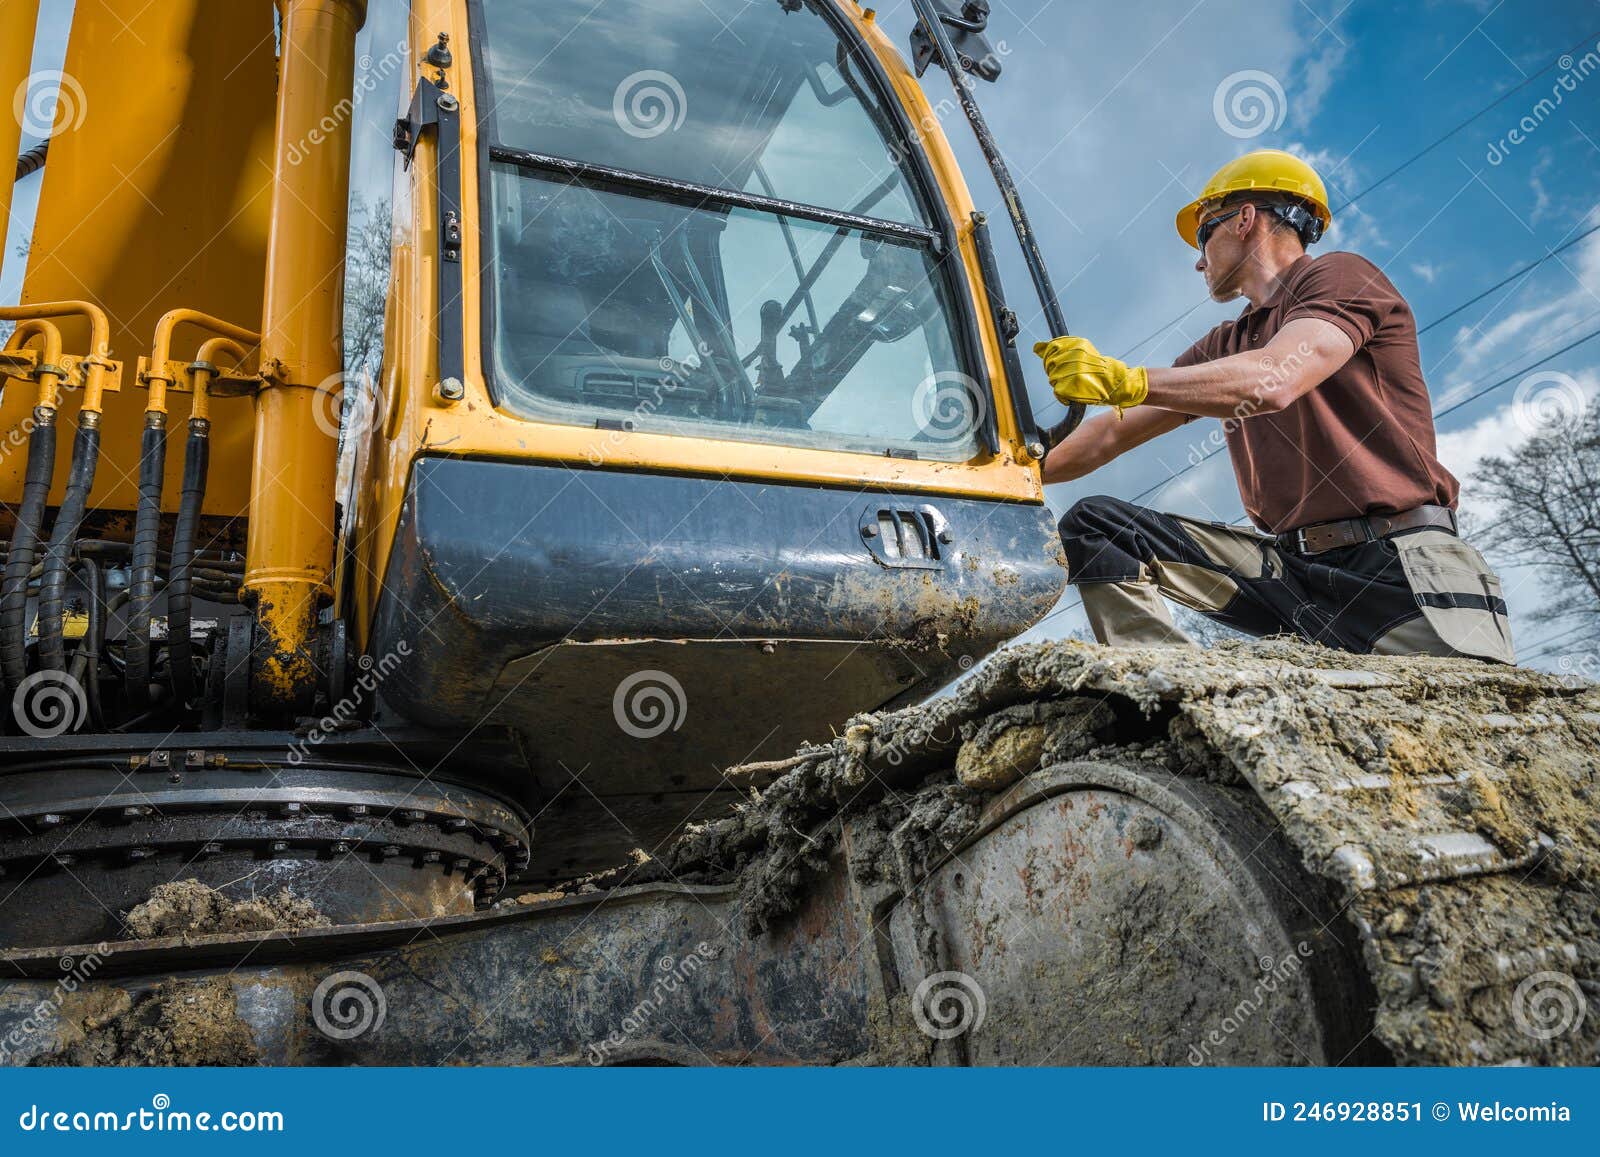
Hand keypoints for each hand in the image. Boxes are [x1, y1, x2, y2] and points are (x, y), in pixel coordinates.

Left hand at [1033, 335, 1148, 412]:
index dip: (1051, 357)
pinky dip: (1063, 395)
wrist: (1113, 383)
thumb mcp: (1079, 352)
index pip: (1051, 347)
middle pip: (1049, 364)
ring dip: (1060, 383)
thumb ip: (1057, 348)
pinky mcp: (1071, 384)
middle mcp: (1074, 355)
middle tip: (1071, 375)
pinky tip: (1073, 393)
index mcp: (1077, 344)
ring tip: (1075, 383)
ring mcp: (1073, 370)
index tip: (1059, 363)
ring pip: (1052, 378)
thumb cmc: (1095, 369)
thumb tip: (1036, 347)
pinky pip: (1057, 391)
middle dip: (1056, 371)